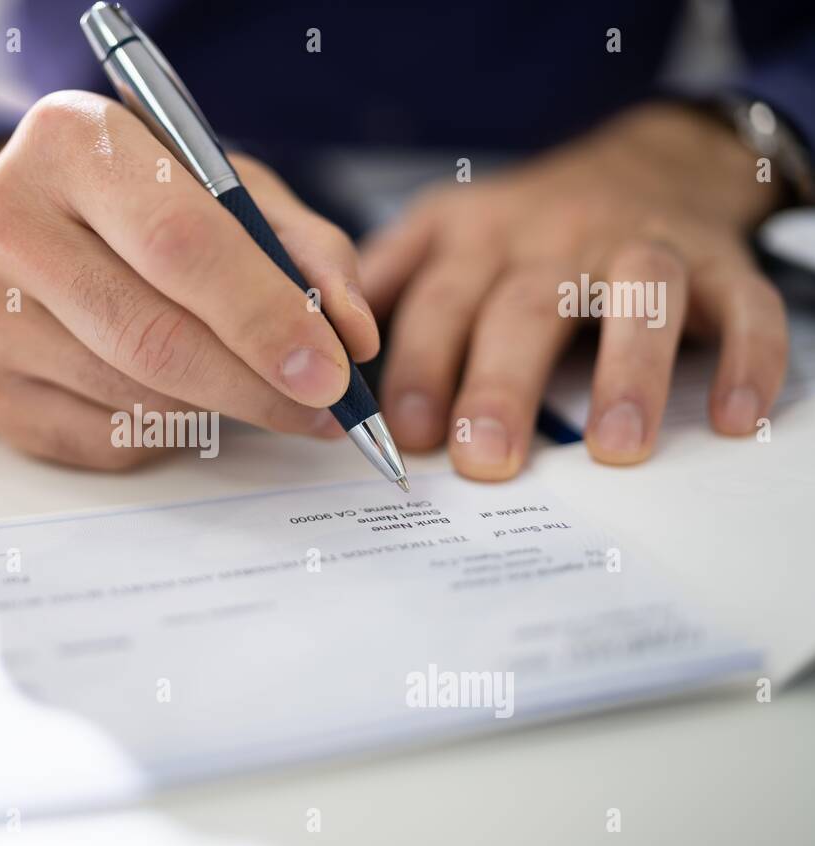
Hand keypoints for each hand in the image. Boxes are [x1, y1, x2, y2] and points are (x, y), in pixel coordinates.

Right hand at [0, 91, 378, 468]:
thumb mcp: (232, 190)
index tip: (331, 372)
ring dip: (215, 410)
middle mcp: (0, 218)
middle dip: (255, 385)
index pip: (178, 244)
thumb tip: (351, 341)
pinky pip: (102, 441)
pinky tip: (173, 394)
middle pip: (151, 336)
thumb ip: (305, 252)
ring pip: (132, 398)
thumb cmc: (145, 200)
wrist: (38, 218)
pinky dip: (163, 434)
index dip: (264, 316)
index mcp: (69, 140)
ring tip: (246, 383)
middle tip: (321, 410)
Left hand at [358, 102, 789, 479]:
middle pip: (525, 308)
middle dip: (501, 385)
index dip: (421, 366)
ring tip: (611, 449)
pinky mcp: (718, 261)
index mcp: (479, 238)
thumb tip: (323, 347)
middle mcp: (558, 239)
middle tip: (486, 459)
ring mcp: (641, 247)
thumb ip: (387, 282)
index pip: (439, 302)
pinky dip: (747, 359)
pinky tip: (731, 419)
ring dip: (627, 373)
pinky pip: (744, 306)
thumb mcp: (444, 230)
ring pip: (637, 300)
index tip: (408, 436)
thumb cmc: (528, 222)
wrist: (644, 161)